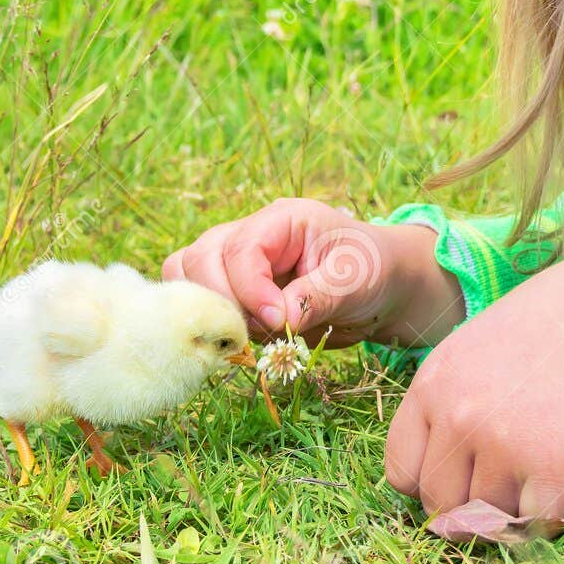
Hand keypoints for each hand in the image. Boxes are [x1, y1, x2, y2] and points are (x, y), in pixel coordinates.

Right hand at [162, 198, 464, 344]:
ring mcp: (233, 262)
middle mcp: (248, 235)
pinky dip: (205, 323)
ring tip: (248, 337)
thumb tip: (282, 319)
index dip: (250, 290)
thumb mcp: (357, 279)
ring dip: (207, 312)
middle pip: (199, 259)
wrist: (379, 288)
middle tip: (265, 332)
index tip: (279, 322)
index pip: (241, 249)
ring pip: (184, 275)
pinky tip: (236, 342)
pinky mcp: (229, 290)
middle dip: (224, 303)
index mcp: (282, 220)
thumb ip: (320, 295)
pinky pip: (194, 300)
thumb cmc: (373, 270)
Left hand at [384, 241, 563, 522]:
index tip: (464, 477)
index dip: (433, 484)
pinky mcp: (556, 467)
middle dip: (474, 504)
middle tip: (516, 476)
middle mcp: (460, 417)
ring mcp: (506, 444)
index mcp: (432, 386)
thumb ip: (452, 415)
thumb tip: (449, 516)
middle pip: (442, 506)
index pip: (402, 473)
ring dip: (521, 503)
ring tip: (551, 458)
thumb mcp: (476, 354)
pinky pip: (540, 524)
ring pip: (492, 519)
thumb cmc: (551, 328)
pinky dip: (558, 511)